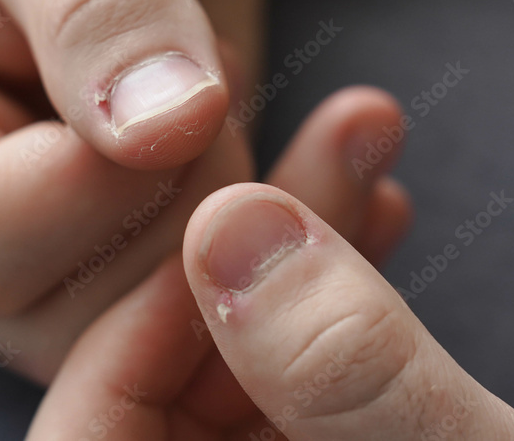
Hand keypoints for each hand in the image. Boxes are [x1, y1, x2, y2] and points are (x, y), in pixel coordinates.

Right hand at [0, 87, 411, 381]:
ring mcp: (13, 250)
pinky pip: (193, 317)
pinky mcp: (101, 259)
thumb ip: (100, 5)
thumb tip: (160, 131)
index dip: (104, 186)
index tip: (189, 91)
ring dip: (255, 239)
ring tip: (330, 128)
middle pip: (55, 309)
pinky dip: (283, 261)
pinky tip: (351, 189)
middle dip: (186, 210)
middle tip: (228, 80)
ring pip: (137, 334)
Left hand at [28, 181, 513, 439]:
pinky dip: (340, 293)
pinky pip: (303, 372)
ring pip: (243, 359)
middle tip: (301, 145)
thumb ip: (348, 375)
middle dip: (242, 254)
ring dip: (301, 246)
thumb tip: (229, 228)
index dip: (138, 326)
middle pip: (165, 383)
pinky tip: (375, 212)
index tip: (215, 227)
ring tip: (361, 130)